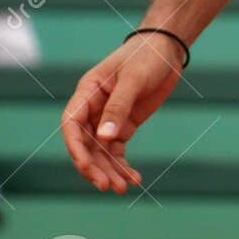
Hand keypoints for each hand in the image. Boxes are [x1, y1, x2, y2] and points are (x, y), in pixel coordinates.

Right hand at [61, 33, 185, 192]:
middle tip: (108, 186)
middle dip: (95, 166)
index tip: (86, 168)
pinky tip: (134, 179)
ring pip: (102, 152)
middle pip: (86, 144)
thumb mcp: (134, 79)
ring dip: (110, 170)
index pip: (71, 125)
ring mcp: (108, 119)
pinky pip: (118, 150)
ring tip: (123, 188)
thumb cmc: (147, 56)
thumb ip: (119, 107)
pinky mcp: (124, 125)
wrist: (167, 50)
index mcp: (87, 92)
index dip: (76, 148)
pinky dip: (123, 165)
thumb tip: (104, 138)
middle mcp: (93, 108)